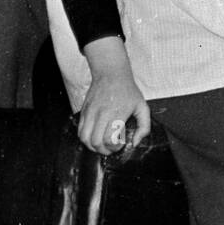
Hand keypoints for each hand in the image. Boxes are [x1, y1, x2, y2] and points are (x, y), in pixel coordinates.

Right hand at [79, 37, 150, 153]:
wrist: (111, 73)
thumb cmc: (127, 90)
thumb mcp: (142, 107)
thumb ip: (144, 127)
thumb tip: (135, 143)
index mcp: (117, 113)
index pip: (109, 139)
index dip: (114, 147)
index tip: (120, 145)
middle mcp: (101, 113)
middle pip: (95, 142)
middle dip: (103, 150)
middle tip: (111, 148)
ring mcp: (90, 112)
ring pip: (84, 138)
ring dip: (92, 146)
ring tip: (101, 145)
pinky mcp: (83, 110)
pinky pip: (79, 130)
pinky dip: (85, 138)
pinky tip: (94, 137)